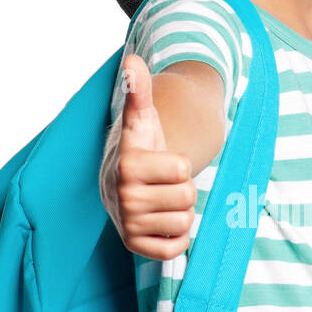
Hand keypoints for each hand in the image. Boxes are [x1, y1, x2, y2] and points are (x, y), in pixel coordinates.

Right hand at [115, 54, 196, 258]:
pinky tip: (163, 222)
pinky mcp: (134, 246)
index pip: (183, 168)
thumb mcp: (143, 117)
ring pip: (184, 222)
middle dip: (183, 189)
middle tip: (164, 183)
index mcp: (128, 164)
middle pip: (187, 198)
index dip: (181, 164)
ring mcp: (128, 223)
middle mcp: (124, 197)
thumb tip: (132, 61)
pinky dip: (176, 238)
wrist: (123, 178)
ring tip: (162, 200)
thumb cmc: (142, 146)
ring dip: (180, 212)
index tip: (163, 162)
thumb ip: (138, 89)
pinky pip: (173, 250)